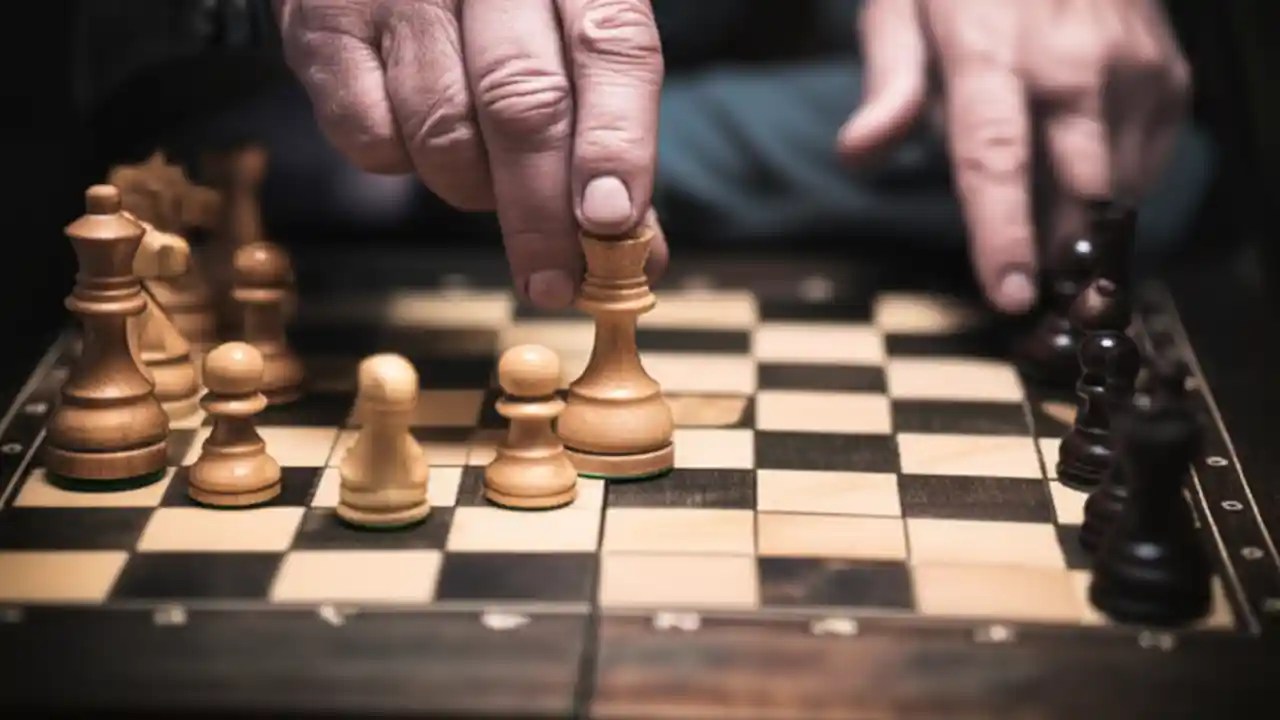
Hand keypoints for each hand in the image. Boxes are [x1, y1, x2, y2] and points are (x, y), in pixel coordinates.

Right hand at [273, 0, 667, 307]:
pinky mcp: (324, 28)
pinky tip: (415, 135)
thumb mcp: (566, 45)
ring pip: (445, 133)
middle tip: (554, 282)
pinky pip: (371, 138)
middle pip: (523, 104)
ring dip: (472, 186)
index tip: (613, 223)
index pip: (612, 48)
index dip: (615, 143)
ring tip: (484, 177)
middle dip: (541, 212)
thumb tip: (644, 255)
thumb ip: (607, 139)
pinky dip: (401, 162)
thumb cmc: (498, 11)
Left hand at [838, 0, 1190, 312]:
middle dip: (1058, 253)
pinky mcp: (1168, 74)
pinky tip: (1080, 166)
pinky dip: (1115, 185)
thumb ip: (889, 85)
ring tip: (1048, 212)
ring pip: (1117, 189)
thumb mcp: (902, 9)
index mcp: (993, 53)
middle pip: (1076, 191)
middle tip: (1032, 285)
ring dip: (1082, 221)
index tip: (1009, 295)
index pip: (996, 158)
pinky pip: (1147, 164)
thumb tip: (857, 154)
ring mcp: (1130, 68)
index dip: (1003, 235)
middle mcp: (1073, 64)